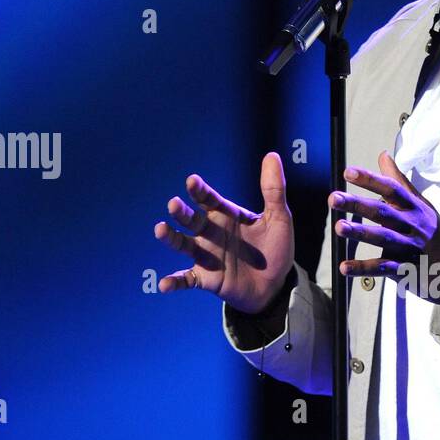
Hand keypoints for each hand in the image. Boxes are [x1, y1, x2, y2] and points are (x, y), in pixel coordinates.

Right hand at [154, 151, 295, 313]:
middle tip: (173, 204)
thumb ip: (273, 189)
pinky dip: (175, 282)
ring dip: (171, 238)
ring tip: (160, 230)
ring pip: (183, 244)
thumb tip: (272, 155)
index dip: (200, 191)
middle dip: (182, 212)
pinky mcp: (206, 278)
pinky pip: (187, 280)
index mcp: (226, 215)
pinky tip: (163, 285)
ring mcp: (206, 256)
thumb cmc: (275, 249)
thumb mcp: (279, 218)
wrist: (276, 285)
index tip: (192, 181)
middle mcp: (211, 233)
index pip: (209, 199)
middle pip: (192, 220)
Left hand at [328, 151, 439, 307]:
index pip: (392, 189)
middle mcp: (412, 225)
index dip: (370, 180)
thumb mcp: (421, 203)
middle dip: (358, 205)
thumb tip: (383, 156)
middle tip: (334, 198)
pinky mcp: (406, 269)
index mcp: (414, 207)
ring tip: (339, 227)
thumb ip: (399, 181)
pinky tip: (345, 267)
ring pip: (384, 238)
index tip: (348, 172)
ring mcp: (409, 248)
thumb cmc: (434, 232)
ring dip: (361, 233)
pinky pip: (383, 268)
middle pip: (384, 212)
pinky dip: (364, 268)